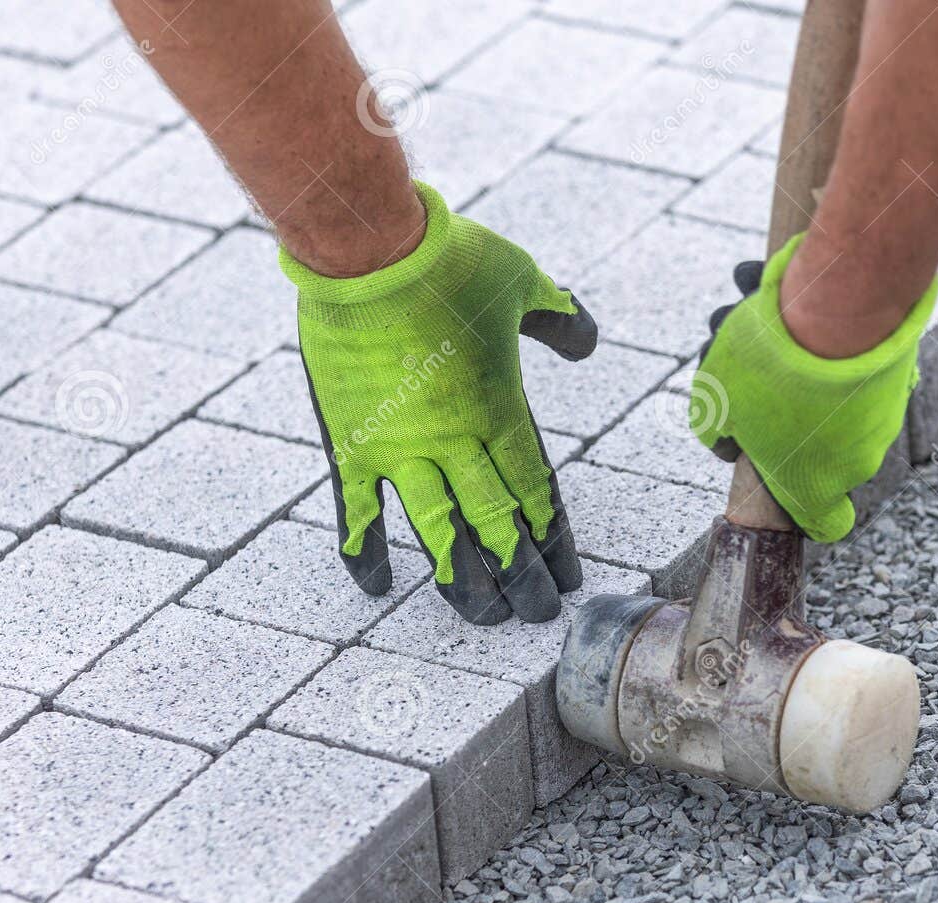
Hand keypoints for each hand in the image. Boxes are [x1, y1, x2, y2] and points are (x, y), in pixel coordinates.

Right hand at [282, 183, 595, 624]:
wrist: (366, 249)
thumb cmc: (450, 259)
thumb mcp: (523, 280)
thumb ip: (560, 318)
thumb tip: (588, 340)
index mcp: (499, 409)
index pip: (536, 492)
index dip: (554, 540)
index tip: (568, 578)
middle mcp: (453, 441)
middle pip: (496, 526)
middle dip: (520, 577)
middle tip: (537, 616)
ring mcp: (398, 448)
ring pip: (437, 534)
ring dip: (462, 582)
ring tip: (481, 619)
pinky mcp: (349, 442)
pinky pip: (357, 511)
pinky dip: (365, 551)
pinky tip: (379, 587)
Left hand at [690, 238, 937, 541]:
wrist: (840, 305)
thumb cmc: (770, 367)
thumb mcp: (715, 403)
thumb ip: (717, 432)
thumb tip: (729, 441)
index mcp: (816, 484)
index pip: (825, 524)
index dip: (806, 510)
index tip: (785, 480)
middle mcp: (859, 460)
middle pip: (814, 446)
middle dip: (781, 412)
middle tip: (749, 369)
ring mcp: (885, 418)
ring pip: (833, 400)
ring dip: (801, 369)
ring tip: (765, 319)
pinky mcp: (901, 376)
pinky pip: (857, 366)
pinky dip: (834, 344)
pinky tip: (803, 304)